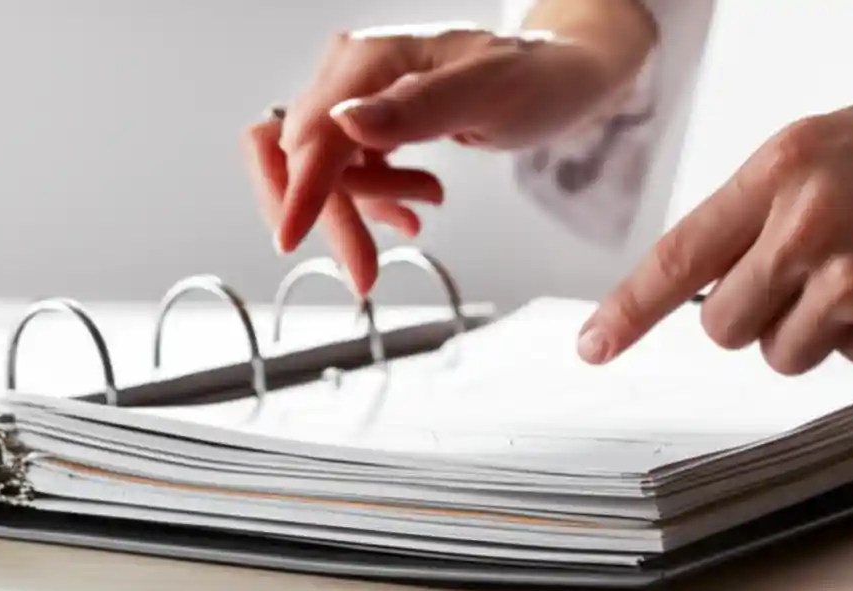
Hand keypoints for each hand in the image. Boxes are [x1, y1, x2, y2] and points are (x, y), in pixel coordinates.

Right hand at [244, 13, 654, 294]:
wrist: (561, 76)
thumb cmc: (537, 76)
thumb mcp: (488, 92)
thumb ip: (416, 107)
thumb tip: (347, 122)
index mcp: (369, 58)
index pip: (312, 134)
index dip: (298, 192)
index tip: (291, 242)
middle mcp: (349, 75)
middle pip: (294, 156)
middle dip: (329, 214)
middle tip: (366, 270)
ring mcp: (353, 101)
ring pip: (316, 173)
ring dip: (363, 205)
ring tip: (427, 201)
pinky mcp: (364, 127)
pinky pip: (342, 177)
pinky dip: (373, 203)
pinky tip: (416, 207)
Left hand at [580, 80, 852, 373]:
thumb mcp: (816, 153)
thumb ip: (751, 213)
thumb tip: (695, 287)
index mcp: (780, 171)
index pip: (679, 256)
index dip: (628, 310)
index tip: (593, 346)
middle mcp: (810, 225)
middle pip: (723, 325)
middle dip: (750, 311)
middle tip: (801, 271)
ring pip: (779, 353)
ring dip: (809, 327)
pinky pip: (845, 360)